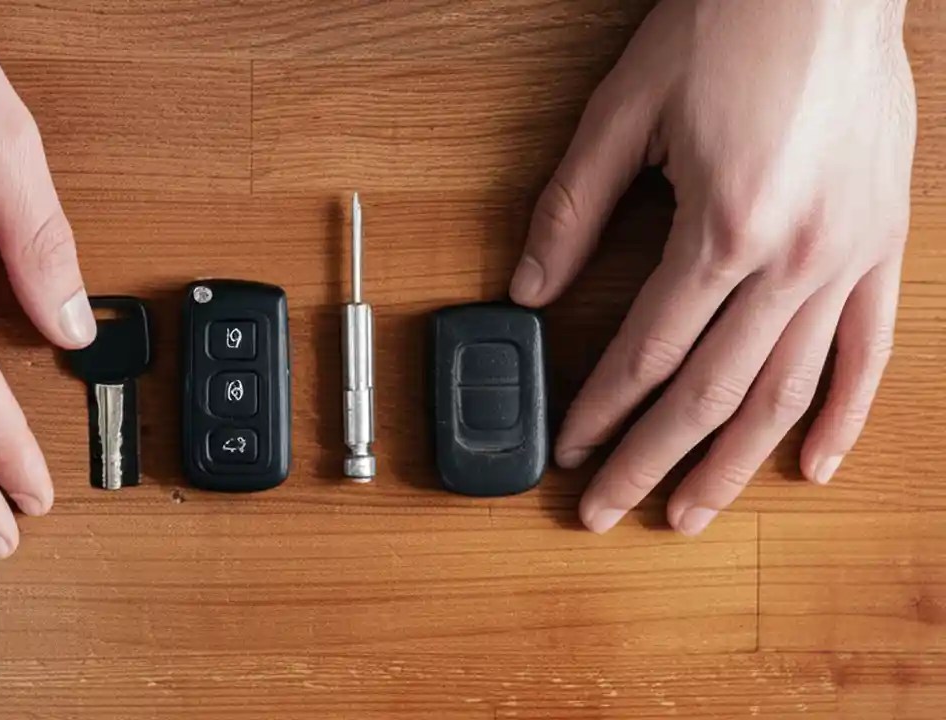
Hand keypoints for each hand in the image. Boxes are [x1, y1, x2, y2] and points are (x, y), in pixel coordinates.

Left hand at [510, 0, 915, 534]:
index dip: (600, 412)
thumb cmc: (729, 26)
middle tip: (607, 511)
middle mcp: (794, 257)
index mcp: (723, 226)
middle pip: (711, 392)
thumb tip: (528, 288)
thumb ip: (571, 210)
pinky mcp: (884, 246)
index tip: (568, 452)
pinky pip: (870, 352)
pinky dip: (842, 416)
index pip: (646, 352)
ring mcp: (848, 257)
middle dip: (651, 462)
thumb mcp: (623, 110)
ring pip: (788, 391)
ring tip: (692, 514)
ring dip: (735, 464)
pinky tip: (811, 465)